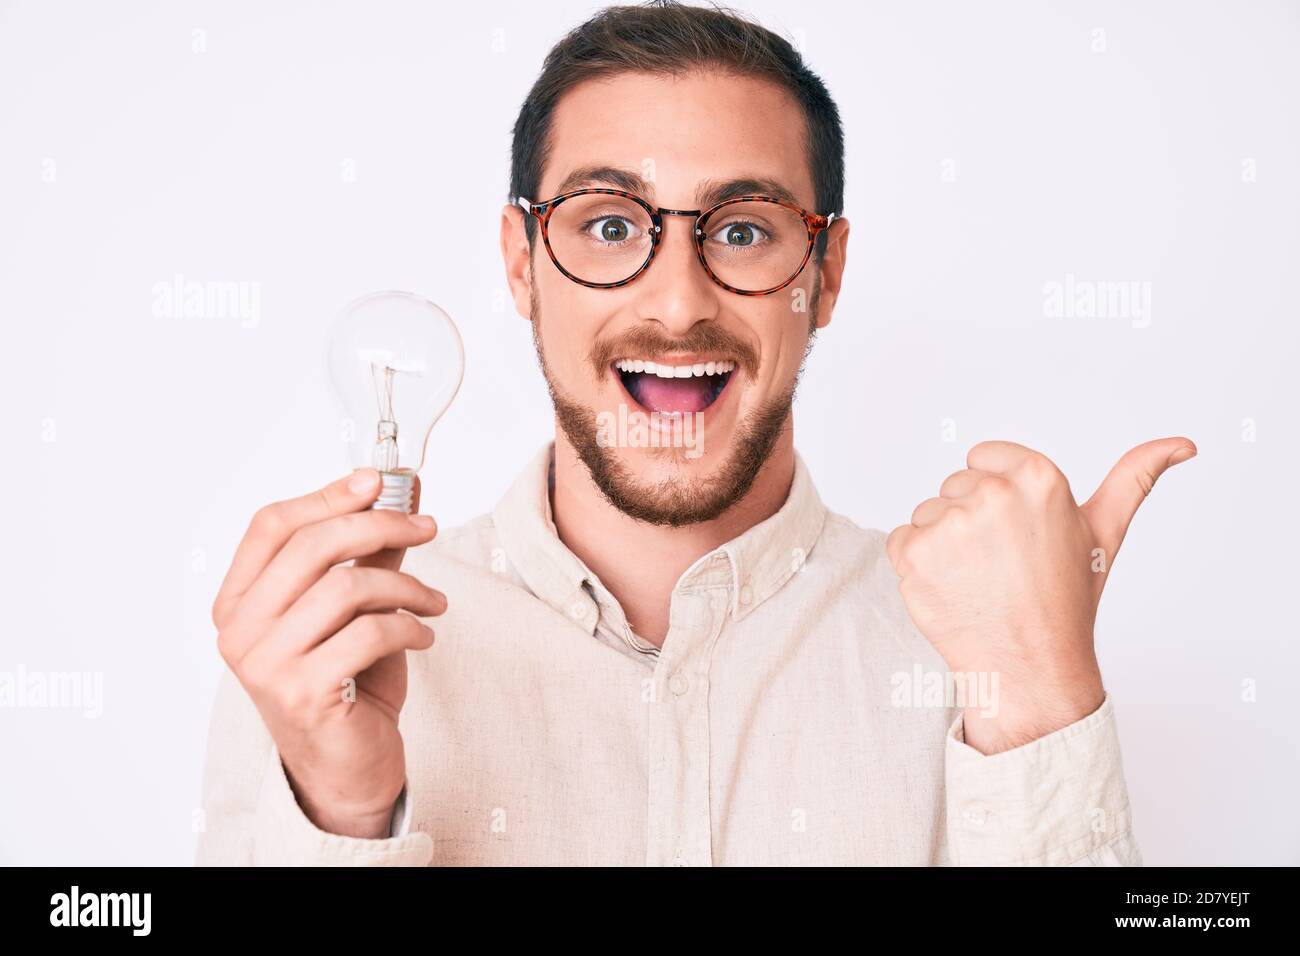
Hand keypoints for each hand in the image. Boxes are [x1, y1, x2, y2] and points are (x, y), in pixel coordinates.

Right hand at [212, 470, 445, 836]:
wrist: (346, 769)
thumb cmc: (346, 683)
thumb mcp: (354, 609)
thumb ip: (368, 553)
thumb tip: (398, 492)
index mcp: (237, 601)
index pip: (273, 525)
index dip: (328, 495)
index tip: (380, 481)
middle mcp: (239, 631)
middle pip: (311, 546)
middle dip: (380, 525)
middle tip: (426, 525)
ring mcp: (266, 665)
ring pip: (347, 587)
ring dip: (405, 585)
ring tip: (432, 601)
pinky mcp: (304, 693)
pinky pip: (370, 632)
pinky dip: (410, 626)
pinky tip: (424, 635)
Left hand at [886, 437, 1195, 753]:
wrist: (1031, 668)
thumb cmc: (1065, 600)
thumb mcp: (1104, 532)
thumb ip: (1135, 478)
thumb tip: (1182, 445)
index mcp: (1038, 477)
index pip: (982, 458)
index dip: (994, 495)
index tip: (1015, 532)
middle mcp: (993, 494)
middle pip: (953, 486)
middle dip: (970, 520)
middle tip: (1000, 564)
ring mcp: (951, 525)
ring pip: (927, 514)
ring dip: (942, 545)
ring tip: (978, 579)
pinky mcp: (915, 554)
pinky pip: (901, 541)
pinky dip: (916, 566)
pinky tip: (951, 590)